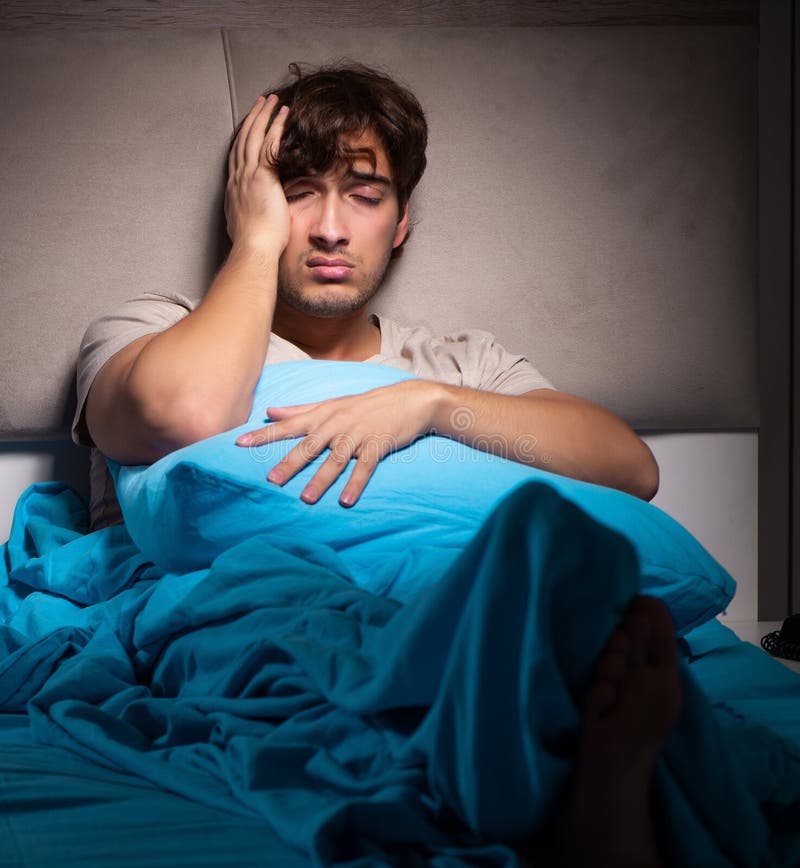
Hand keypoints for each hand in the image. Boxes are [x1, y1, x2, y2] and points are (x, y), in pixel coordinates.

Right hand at [225, 94, 290, 255]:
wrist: (253, 249)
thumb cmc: (254, 246)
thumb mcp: (246, 226)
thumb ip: (250, 215)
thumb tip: (255, 215)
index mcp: (234, 191)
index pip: (237, 157)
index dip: (243, 139)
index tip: (249, 127)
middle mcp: (237, 179)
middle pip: (243, 140)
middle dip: (252, 119)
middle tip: (260, 103)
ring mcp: (247, 176)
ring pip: (253, 136)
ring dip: (263, 115)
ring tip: (272, 100)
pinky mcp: (261, 177)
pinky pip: (268, 144)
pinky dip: (275, 126)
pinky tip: (283, 114)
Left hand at [235, 380, 440, 505]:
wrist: (408, 400)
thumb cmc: (365, 404)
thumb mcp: (331, 404)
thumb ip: (299, 411)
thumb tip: (269, 411)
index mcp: (323, 415)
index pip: (289, 425)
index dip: (265, 435)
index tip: (240, 443)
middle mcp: (337, 424)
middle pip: (310, 446)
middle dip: (290, 463)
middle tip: (272, 481)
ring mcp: (358, 435)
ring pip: (336, 460)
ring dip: (322, 479)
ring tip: (307, 499)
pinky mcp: (378, 445)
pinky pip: (365, 467)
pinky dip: (356, 483)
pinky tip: (347, 500)